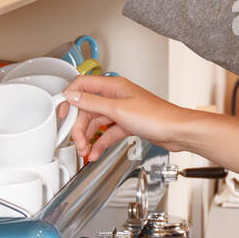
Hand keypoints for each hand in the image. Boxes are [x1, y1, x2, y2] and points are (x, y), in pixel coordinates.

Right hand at [64, 73, 192, 161]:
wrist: (177, 132)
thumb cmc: (156, 116)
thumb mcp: (118, 110)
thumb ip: (92, 103)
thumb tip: (71, 95)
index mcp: (113, 86)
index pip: (82, 85)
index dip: (68, 98)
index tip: (61, 112)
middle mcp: (116, 96)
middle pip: (87, 108)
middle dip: (80, 126)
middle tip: (78, 142)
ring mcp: (121, 110)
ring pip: (96, 122)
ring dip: (89, 137)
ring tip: (85, 151)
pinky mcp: (127, 123)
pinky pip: (107, 132)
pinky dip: (100, 142)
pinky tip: (96, 152)